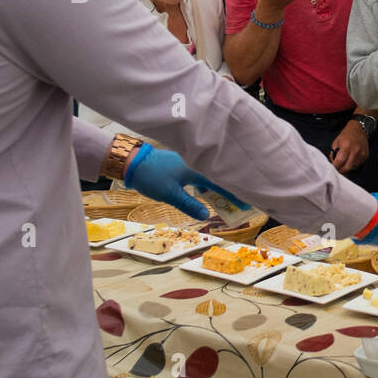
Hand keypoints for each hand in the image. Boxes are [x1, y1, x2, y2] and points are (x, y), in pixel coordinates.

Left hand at [124, 145, 245, 220]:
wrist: (131, 161)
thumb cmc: (151, 177)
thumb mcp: (171, 195)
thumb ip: (190, 205)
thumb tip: (207, 216)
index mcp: (196, 168)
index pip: (220, 182)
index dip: (234, 193)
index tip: (246, 202)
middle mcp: (196, 162)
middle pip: (218, 176)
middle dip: (230, 188)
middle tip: (241, 201)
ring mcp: (189, 162)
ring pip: (209, 175)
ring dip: (218, 186)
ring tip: (226, 199)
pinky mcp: (182, 163)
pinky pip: (201, 174)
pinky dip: (206, 183)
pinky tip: (206, 192)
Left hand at [330, 120, 368, 172]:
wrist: (359, 129)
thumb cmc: (347, 135)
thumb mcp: (336, 142)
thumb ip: (333, 154)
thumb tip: (333, 164)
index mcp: (346, 146)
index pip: (339, 162)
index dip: (335, 167)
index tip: (333, 169)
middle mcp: (355, 150)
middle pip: (347, 167)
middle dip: (341, 171)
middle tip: (338, 170)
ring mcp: (361, 154)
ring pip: (353, 168)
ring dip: (348, 168)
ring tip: (344, 164)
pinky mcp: (365, 155)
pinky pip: (358, 165)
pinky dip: (354, 165)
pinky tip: (351, 160)